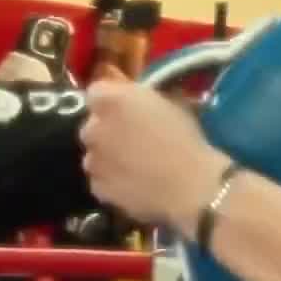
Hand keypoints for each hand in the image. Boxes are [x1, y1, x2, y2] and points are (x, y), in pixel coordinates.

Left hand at [80, 81, 223, 234]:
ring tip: (134, 165)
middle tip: (132, 138)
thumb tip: (131, 100)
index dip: (111, 100)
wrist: (189, 186)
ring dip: (107, 156)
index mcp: (110, 100)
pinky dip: (111, 180)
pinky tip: (133, 184)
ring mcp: (92, 160)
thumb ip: (139, 98)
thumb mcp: (168, 102)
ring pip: (94, 154)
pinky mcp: (97, 188)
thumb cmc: (185, 139)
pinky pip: (99, 180)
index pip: (96, 92)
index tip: (126, 108)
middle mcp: (93, 128)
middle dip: (107, 129)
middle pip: (92, 125)